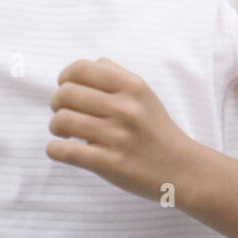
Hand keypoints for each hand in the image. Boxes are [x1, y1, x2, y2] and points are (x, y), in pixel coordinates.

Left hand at [46, 57, 197, 202]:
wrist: (182, 169)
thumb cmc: (156, 130)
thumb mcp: (145, 94)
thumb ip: (115, 76)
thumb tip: (78, 70)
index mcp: (132, 86)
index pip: (80, 69)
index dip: (64, 78)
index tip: (66, 89)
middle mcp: (126, 108)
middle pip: (65, 93)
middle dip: (57, 103)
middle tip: (64, 113)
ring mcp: (118, 136)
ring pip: (61, 121)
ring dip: (56, 127)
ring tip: (65, 133)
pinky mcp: (110, 164)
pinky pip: (64, 151)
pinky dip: (55, 150)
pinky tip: (61, 150)